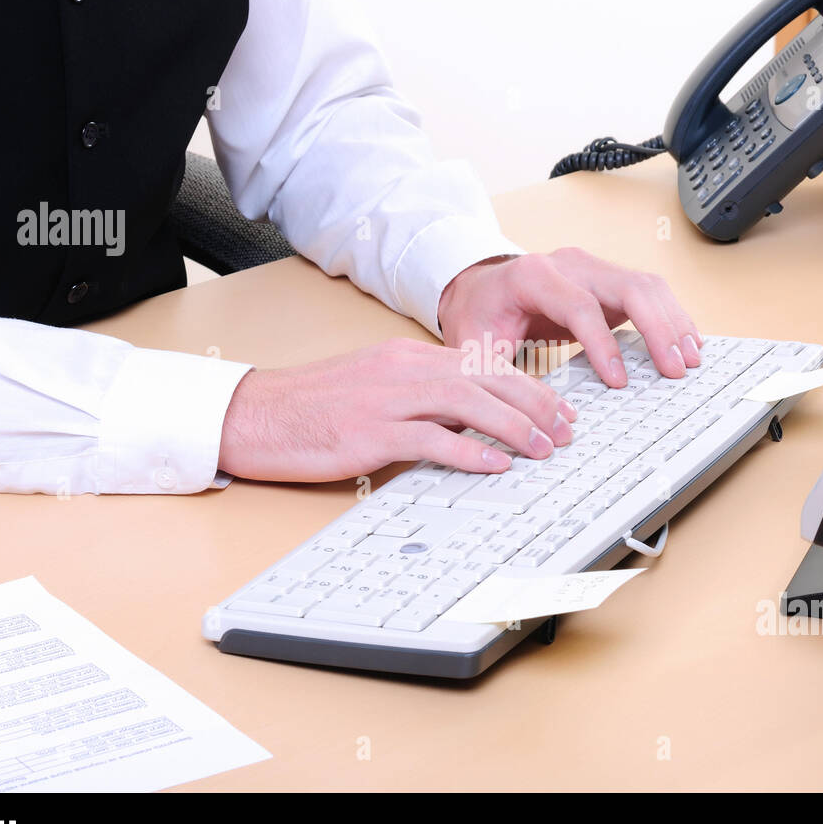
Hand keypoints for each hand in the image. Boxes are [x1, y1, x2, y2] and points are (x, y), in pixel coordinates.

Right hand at [217, 339, 576, 481]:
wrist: (255, 414)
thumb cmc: (312, 407)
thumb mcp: (375, 390)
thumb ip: (421, 399)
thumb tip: (468, 422)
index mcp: (407, 358)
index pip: (483, 365)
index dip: (528, 387)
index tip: (558, 409)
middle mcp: (404, 370)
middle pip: (487, 379)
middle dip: (536, 403)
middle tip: (567, 429)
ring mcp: (387, 399)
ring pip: (468, 402)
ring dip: (514, 426)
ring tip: (544, 448)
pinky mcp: (369, 431)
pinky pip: (431, 439)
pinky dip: (469, 451)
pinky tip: (496, 465)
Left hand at [437, 246, 702, 386]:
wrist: (479, 287)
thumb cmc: (478, 313)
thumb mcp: (471, 343)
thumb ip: (491, 372)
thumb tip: (518, 412)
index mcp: (532, 276)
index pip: (579, 305)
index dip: (603, 343)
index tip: (618, 381)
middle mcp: (569, 264)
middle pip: (627, 286)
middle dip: (657, 329)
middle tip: (676, 369)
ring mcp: (593, 270)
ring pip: (646, 286)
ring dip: (672, 322)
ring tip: (690, 359)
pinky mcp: (608, 283)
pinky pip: (648, 293)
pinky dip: (670, 317)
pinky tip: (685, 342)